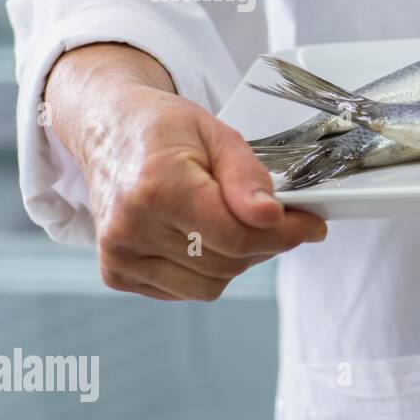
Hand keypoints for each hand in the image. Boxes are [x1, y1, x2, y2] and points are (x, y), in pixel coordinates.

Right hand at [46, 43, 326, 300]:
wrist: (108, 130)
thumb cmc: (164, 129)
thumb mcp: (217, 134)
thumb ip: (248, 178)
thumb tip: (273, 217)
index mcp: (157, 188)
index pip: (237, 236)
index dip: (284, 236)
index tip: (312, 227)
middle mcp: (130, 227)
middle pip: (228, 263)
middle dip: (264, 244)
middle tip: (277, 220)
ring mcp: (119, 255)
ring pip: (210, 286)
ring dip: (236, 261)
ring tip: (233, 223)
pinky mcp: (116, 273)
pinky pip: (185, 290)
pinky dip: (206, 270)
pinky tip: (201, 236)